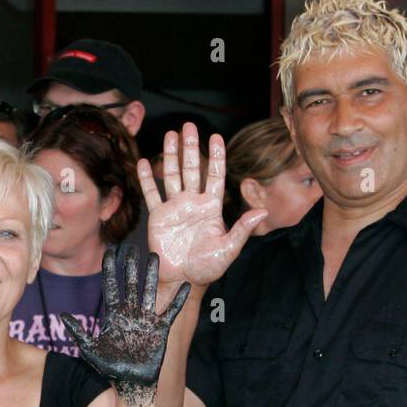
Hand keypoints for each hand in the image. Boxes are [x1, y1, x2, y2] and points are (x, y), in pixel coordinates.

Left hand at [62, 244, 189, 406]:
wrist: (131, 385)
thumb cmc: (110, 369)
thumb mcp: (90, 349)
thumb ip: (78, 332)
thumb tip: (63, 314)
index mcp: (113, 316)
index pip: (111, 286)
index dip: (110, 269)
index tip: (110, 251)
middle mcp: (130, 314)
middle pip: (131, 284)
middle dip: (131, 266)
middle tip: (133, 247)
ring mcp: (146, 320)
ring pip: (149, 292)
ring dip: (152, 275)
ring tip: (154, 257)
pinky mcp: (160, 330)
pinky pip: (170, 312)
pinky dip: (178, 300)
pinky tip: (184, 286)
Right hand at [138, 122, 267, 286]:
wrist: (183, 280)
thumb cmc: (207, 267)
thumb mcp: (229, 249)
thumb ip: (243, 229)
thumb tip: (262, 212)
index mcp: (212, 207)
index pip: (215, 175)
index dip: (216, 156)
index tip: (215, 136)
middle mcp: (194, 203)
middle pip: (193, 169)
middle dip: (190, 147)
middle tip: (188, 126)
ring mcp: (175, 208)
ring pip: (173, 175)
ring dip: (171, 155)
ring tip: (170, 135)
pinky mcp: (158, 217)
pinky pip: (152, 194)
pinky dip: (147, 179)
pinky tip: (143, 163)